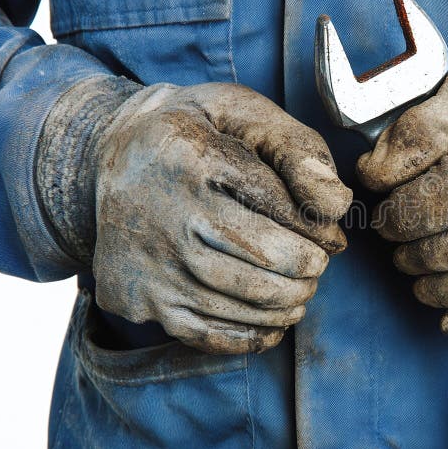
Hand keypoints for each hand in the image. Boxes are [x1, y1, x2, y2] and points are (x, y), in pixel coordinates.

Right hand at [39, 80, 351, 353]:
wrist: (109, 156)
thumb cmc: (195, 132)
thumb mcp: (242, 112)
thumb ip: (297, 150)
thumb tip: (338, 206)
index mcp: (190, 153)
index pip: (274, 201)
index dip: (317, 226)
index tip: (332, 236)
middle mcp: (161, 208)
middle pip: (257, 254)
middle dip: (306, 267)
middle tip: (319, 266)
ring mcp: (145, 258)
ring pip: (234, 298)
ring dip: (285, 303)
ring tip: (303, 292)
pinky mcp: (135, 296)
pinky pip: (202, 332)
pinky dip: (249, 335)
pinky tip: (273, 323)